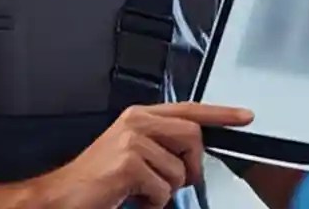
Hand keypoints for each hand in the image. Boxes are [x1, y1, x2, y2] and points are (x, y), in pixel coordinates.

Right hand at [32, 102, 253, 208]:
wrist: (64, 196)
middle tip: (169, 181)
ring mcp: (132, 141)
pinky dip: (152, 203)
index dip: (221, 113)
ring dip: (164, 191)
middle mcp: (136, 123)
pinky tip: (131, 198)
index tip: (245, 116)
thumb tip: (194, 155)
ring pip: (179, 171)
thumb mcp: (133, 154)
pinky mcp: (129, 163)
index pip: (189, 109)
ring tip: (138, 190)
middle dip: (190, 166)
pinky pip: (164, 191)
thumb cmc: (98, 180)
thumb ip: (161, 145)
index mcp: (139, 117)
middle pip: (193, 136)